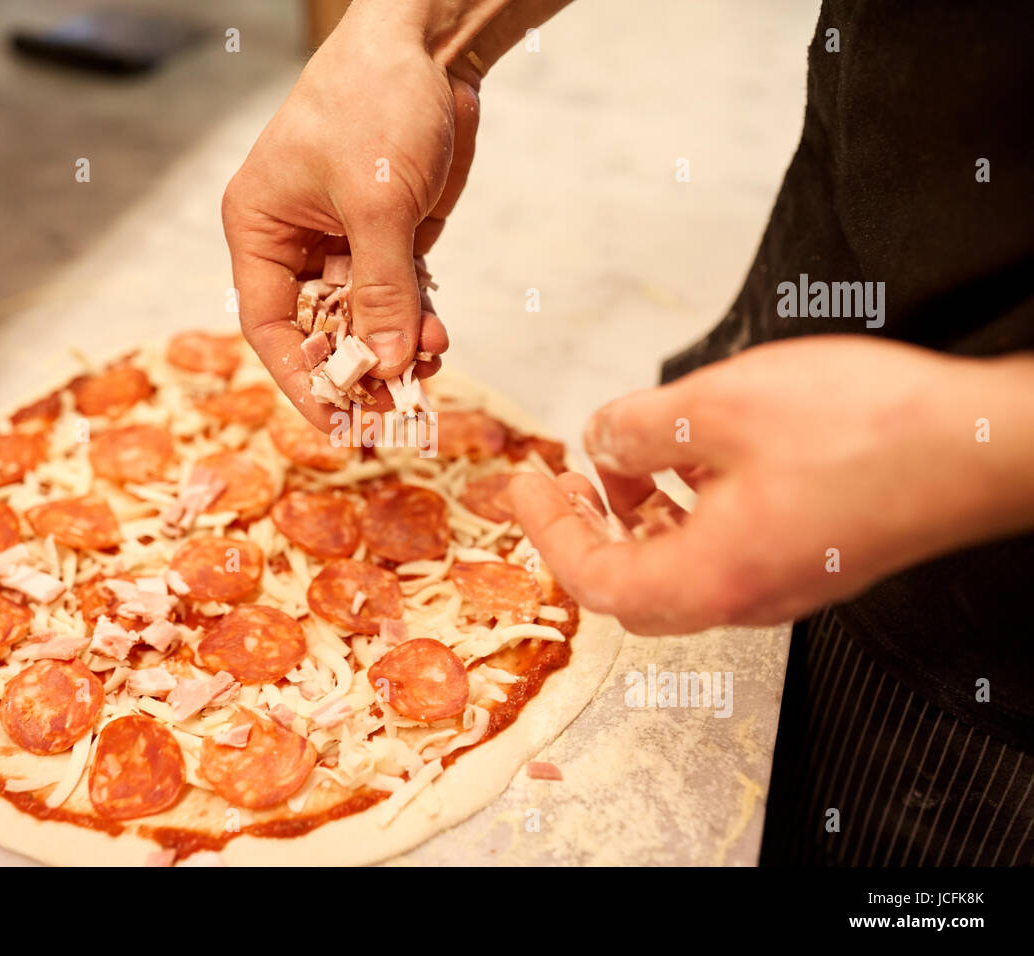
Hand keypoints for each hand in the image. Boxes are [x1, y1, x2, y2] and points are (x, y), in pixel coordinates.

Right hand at [222, 3, 478, 428]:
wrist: (429, 45)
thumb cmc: (375, 102)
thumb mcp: (376, 203)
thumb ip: (383, 290)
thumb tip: (391, 366)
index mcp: (260, 229)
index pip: (269, 325)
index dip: (301, 378)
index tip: (335, 423)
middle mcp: (295, 243)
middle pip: (319, 330)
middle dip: (358, 368)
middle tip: (396, 404)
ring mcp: (345, 242)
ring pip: (364, 319)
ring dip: (397, 347)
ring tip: (433, 365)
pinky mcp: (390, 237)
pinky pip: (398, 297)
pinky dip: (417, 321)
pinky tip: (438, 336)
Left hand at [510, 336, 1033, 634]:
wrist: (983, 447)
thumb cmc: (866, 431)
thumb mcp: (718, 408)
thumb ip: (640, 428)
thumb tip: (598, 438)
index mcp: (709, 577)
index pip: (593, 580)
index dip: (546, 531)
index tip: (523, 486)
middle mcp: (743, 596)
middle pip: (633, 585)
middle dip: (586, 530)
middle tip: (562, 482)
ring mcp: (782, 583)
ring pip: (679, 566)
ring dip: (637, 517)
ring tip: (624, 458)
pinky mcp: (812, 558)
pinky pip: (725, 548)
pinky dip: (688, 510)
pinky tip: (694, 460)